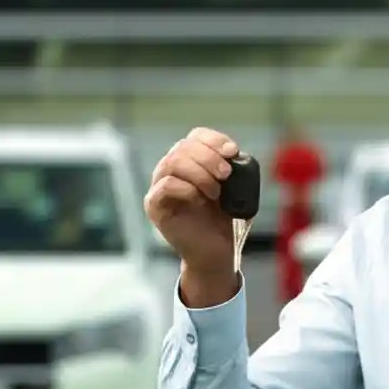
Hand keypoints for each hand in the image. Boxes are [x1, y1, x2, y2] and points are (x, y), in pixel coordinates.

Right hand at [145, 127, 241, 303]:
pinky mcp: (155, 205)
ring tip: (216, 191)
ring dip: (199, 173)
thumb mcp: (234, 189)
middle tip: (226, 174)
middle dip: (209, 157)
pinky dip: (187, 189)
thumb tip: (234, 154)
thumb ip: (232, 168)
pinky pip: (166, 186)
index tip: (233, 151)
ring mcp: (160, 187)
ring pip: (173, 162)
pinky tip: (200, 199)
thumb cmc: (223, 220)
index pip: (195, 136)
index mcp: (190, 161)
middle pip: (183, 147)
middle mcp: (171, 170)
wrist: (216, 252)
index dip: (214, 140)